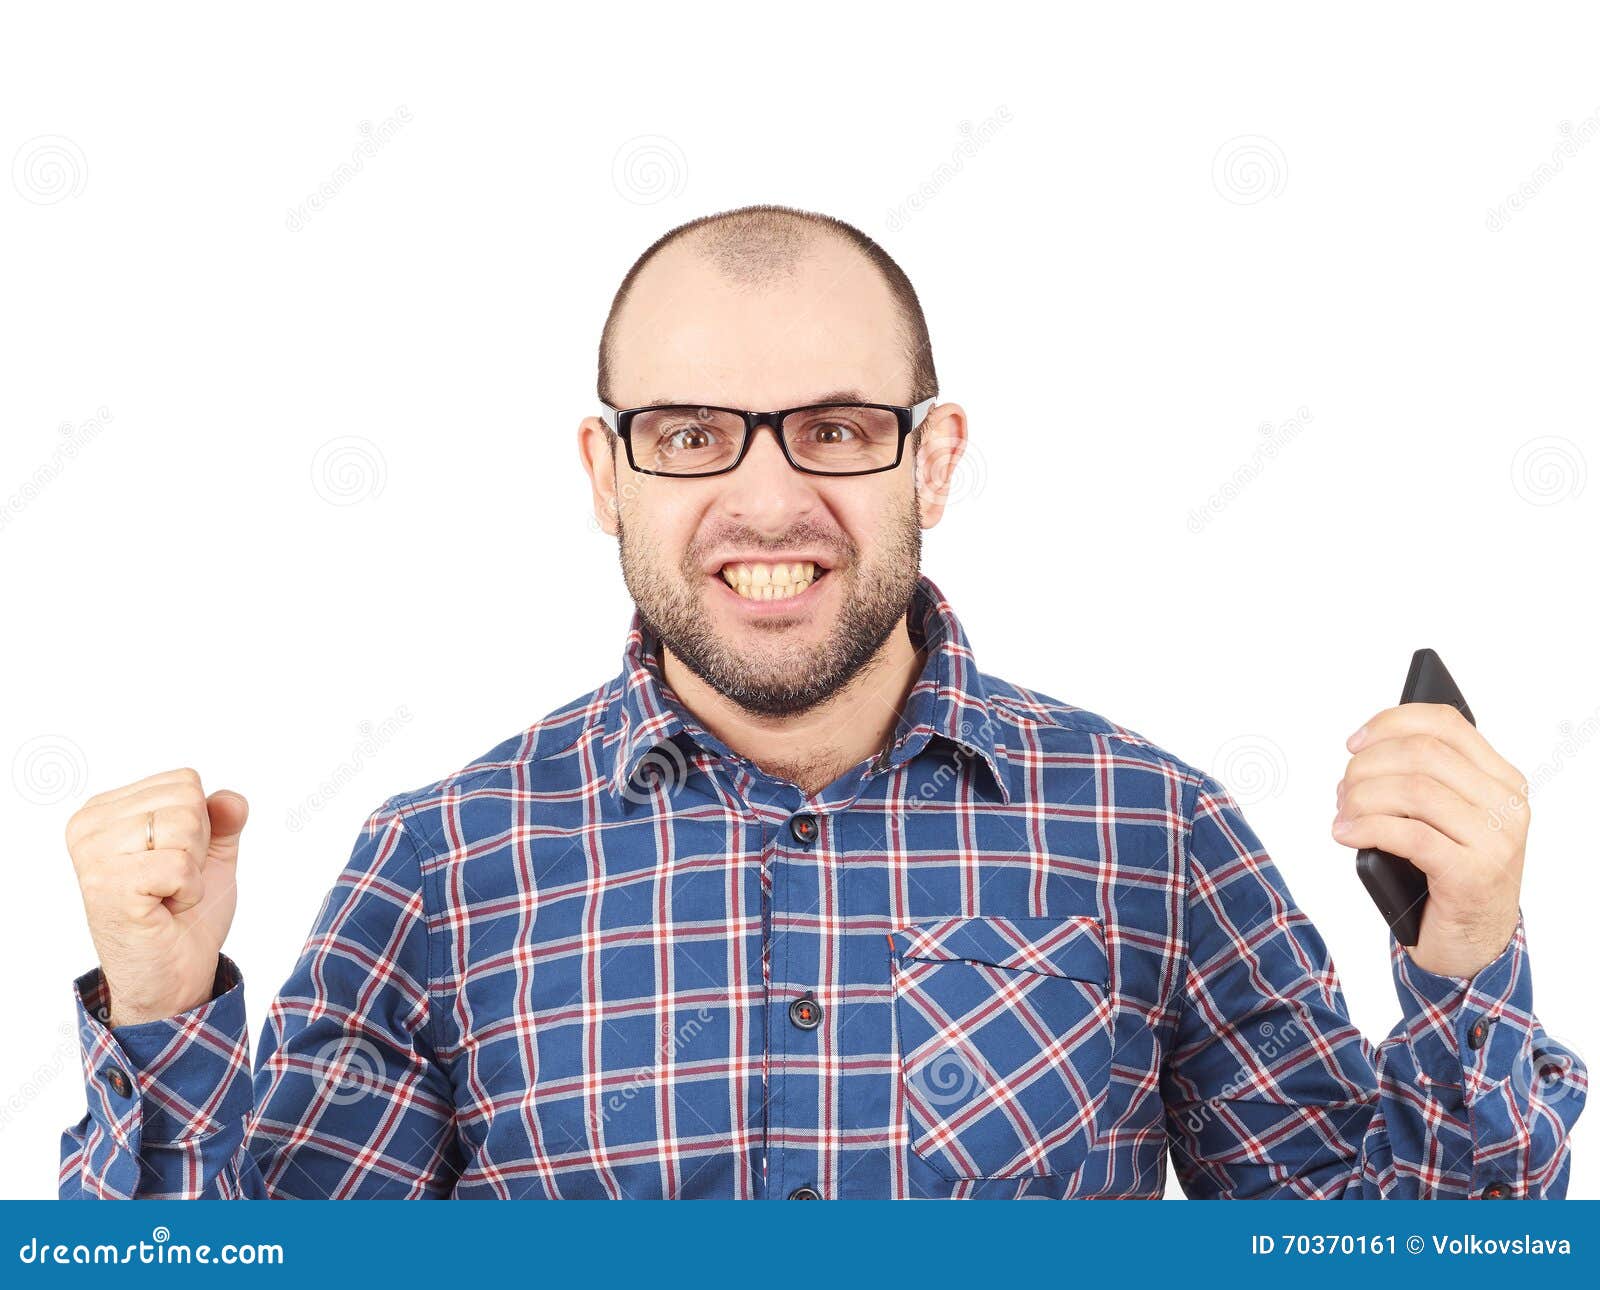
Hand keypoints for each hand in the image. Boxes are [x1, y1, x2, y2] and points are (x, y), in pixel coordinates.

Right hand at [66, 768, 248, 1025]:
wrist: (174, 974)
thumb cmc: (186, 914)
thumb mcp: (211, 852)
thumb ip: (222, 817)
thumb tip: (231, 799)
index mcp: (104, 810)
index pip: (184, 781)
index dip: (200, 824)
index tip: (174, 861)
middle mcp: (88, 827)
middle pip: (186, 799)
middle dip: (197, 845)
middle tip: (172, 883)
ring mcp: (93, 856)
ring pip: (184, 825)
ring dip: (191, 869)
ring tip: (166, 894)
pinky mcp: (109, 886)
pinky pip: (180, 864)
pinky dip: (188, 890)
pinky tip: (165, 909)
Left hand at [1331, 703, 1525, 977]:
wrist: (1473, 943)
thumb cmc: (1447, 874)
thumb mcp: (1443, 817)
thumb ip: (1423, 778)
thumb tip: (1363, 750)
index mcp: (1503, 780)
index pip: (1445, 724)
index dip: (1390, 724)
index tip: (1353, 744)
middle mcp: (1506, 805)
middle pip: (1422, 754)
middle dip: (1367, 766)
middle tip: (1342, 791)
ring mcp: (1496, 841)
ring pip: (1413, 791)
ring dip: (1361, 798)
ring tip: (1342, 815)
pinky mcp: (1473, 874)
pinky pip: (1409, 835)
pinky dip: (1366, 828)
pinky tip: (1344, 834)